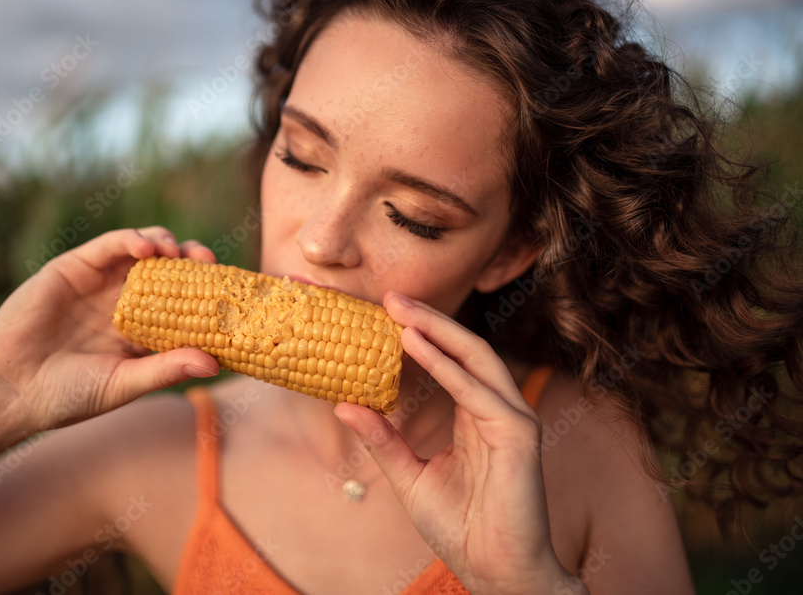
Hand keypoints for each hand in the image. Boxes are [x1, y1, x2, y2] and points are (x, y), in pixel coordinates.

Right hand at [0, 226, 220, 434]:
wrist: (9, 389)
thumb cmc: (66, 396)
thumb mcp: (123, 383)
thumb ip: (166, 369)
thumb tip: (216, 363)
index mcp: (140, 331)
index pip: (184, 302)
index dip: (206, 293)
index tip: (228, 292)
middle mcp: (123, 302)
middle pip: (169, 270)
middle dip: (192, 260)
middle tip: (208, 262)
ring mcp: (100, 283)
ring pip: (142, 251)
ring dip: (166, 244)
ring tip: (179, 253)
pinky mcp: (74, 267)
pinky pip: (109, 245)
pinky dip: (131, 239)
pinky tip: (146, 249)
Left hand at [333, 292, 577, 594]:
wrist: (495, 571)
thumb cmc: (461, 527)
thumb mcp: (409, 476)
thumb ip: (383, 439)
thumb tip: (344, 404)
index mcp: (475, 417)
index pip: (449, 362)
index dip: (419, 335)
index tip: (381, 313)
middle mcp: (497, 410)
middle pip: (464, 349)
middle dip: (428, 320)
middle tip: (389, 297)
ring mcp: (512, 420)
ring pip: (475, 358)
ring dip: (437, 329)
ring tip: (399, 311)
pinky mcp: (519, 435)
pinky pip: (478, 392)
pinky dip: (447, 366)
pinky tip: (416, 345)